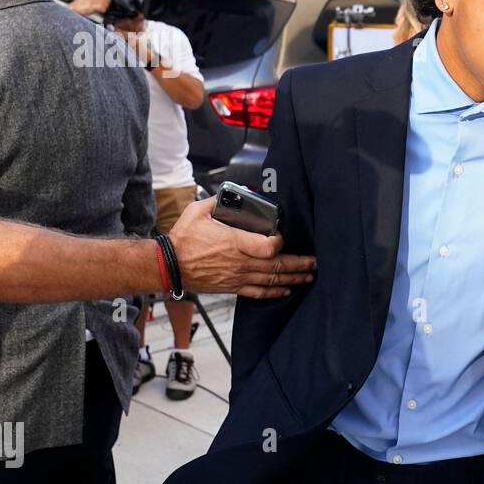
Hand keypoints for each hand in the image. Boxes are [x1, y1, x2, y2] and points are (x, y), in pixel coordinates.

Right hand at [68, 0, 121, 16]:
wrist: (76, 7)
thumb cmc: (85, 1)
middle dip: (106, 3)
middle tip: (98, 4)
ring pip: (106, 5)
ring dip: (103, 7)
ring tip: (96, 6)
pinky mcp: (94, 5)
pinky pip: (102, 9)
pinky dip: (101, 10)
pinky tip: (96, 9)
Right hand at [167, 197, 315, 297]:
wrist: (168, 266)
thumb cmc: (182, 240)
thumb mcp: (197, 212)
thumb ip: (217, 200)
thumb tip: (233, 191)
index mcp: (234, 243)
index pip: (268, 247)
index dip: (280, 242)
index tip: (282, 236)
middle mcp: (240, 262)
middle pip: (277, 266)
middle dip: (299, 263)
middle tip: (315, 261)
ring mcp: (238, 276)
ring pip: (272, 280)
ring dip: (293, 278)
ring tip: (308, 275)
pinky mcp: (233, 287)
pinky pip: (259, 292)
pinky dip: (275, 292)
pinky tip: (287, 289)